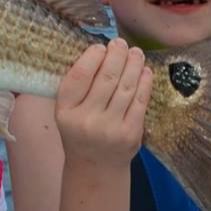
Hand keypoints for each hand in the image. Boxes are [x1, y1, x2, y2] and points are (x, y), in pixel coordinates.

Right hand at [53, 39, 150, 168]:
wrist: (95, 167)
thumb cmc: (79, 132)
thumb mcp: (66, 112)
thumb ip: (77, 88)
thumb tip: (100, 53)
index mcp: (65, 112)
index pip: (79, 77)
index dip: (91, 58)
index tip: (100, 47)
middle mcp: (86, 120)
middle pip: (106, 79)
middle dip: (117, 56)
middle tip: (121, 43)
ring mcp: (110, 128)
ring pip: (125, 87)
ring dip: (133, 65)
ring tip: (136, 53)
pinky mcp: (131, 133)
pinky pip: (139, 102)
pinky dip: (144, 83)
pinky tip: (145, 71)